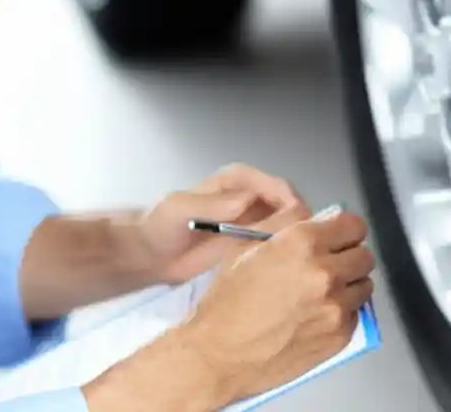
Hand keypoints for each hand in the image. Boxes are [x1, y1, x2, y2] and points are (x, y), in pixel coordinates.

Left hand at [137, 164, 306, 284]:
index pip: (278, 187)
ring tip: (290, 263)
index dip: (292, 205)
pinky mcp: (252, 245)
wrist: (150, 255)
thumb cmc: (161, 226)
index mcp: (239, 180)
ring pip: (290, 228)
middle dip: (299, 226)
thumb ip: (214, 204)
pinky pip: (277, 247)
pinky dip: (283, 256)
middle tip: (297, 251)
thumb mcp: (181, 209)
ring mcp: (255, 223)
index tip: (298, 227)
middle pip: (291, 207)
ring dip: (294, 243)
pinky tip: (280, 270)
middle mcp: (253, 198)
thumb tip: (248, 201)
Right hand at [173, 206, 376, 404]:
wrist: (219, 355)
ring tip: (321, 293)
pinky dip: (342, 312)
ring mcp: (335, 307)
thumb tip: (315, 219)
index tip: (338, 237)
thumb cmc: (226, 303)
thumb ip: (285, 227)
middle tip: (329, 265)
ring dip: (348, 285)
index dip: (344, 230)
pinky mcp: (339, 336)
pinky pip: (355, 314)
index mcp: (302, 243)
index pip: (353, 225)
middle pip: (364, 255)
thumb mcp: (247, 248)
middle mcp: (325, 272)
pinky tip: (316, 315)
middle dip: (348, 256)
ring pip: (364, 285)